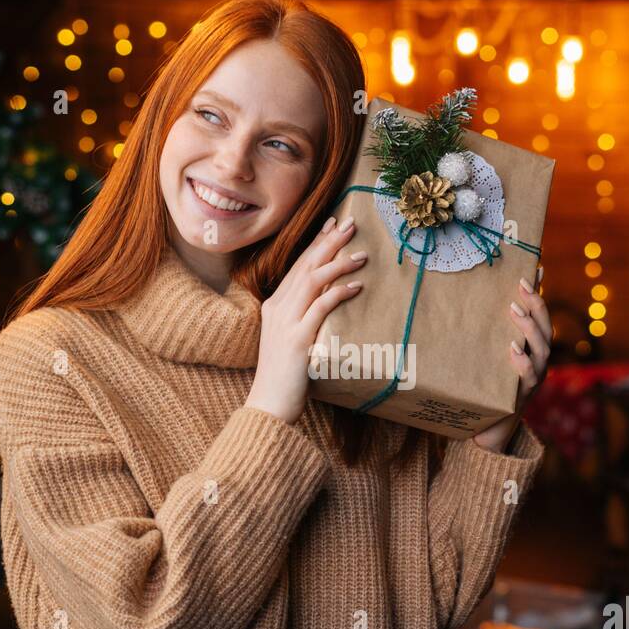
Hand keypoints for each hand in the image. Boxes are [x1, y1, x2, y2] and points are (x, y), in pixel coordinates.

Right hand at [245, 214, 366, 423]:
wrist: (268, 405)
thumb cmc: (284, 378)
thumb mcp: (290, 341)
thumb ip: (303, 321)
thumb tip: (327, 306)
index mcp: (274, 307)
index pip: (297, 266)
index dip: (315, 244)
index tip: (332, 225)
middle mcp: (278, 309)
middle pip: (305, 266)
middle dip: (328, 242)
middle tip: (351, 223)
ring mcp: (285, 323)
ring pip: (312, 281)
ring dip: (337, 263)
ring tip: (361, 253)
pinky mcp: (296, 340)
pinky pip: (320, 308)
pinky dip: (338, 293)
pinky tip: (356, 285)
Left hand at [473, 265, 550, 453]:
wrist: (485, 430)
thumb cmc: (485, 388)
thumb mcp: (486, 356)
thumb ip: (485, 334)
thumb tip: (470, 302)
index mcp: (531, 348)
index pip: (540, 315)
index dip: (539, 292)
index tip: (532, 269)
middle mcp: (537, 361)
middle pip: (544, 328)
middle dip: (536, 304)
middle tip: (521, 284)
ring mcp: (532, 380)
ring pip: (541, 350)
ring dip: (528, 328)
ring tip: (514, 310)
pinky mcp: (522, 397)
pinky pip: (528, 377)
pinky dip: (522, 362)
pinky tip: (512, 349)